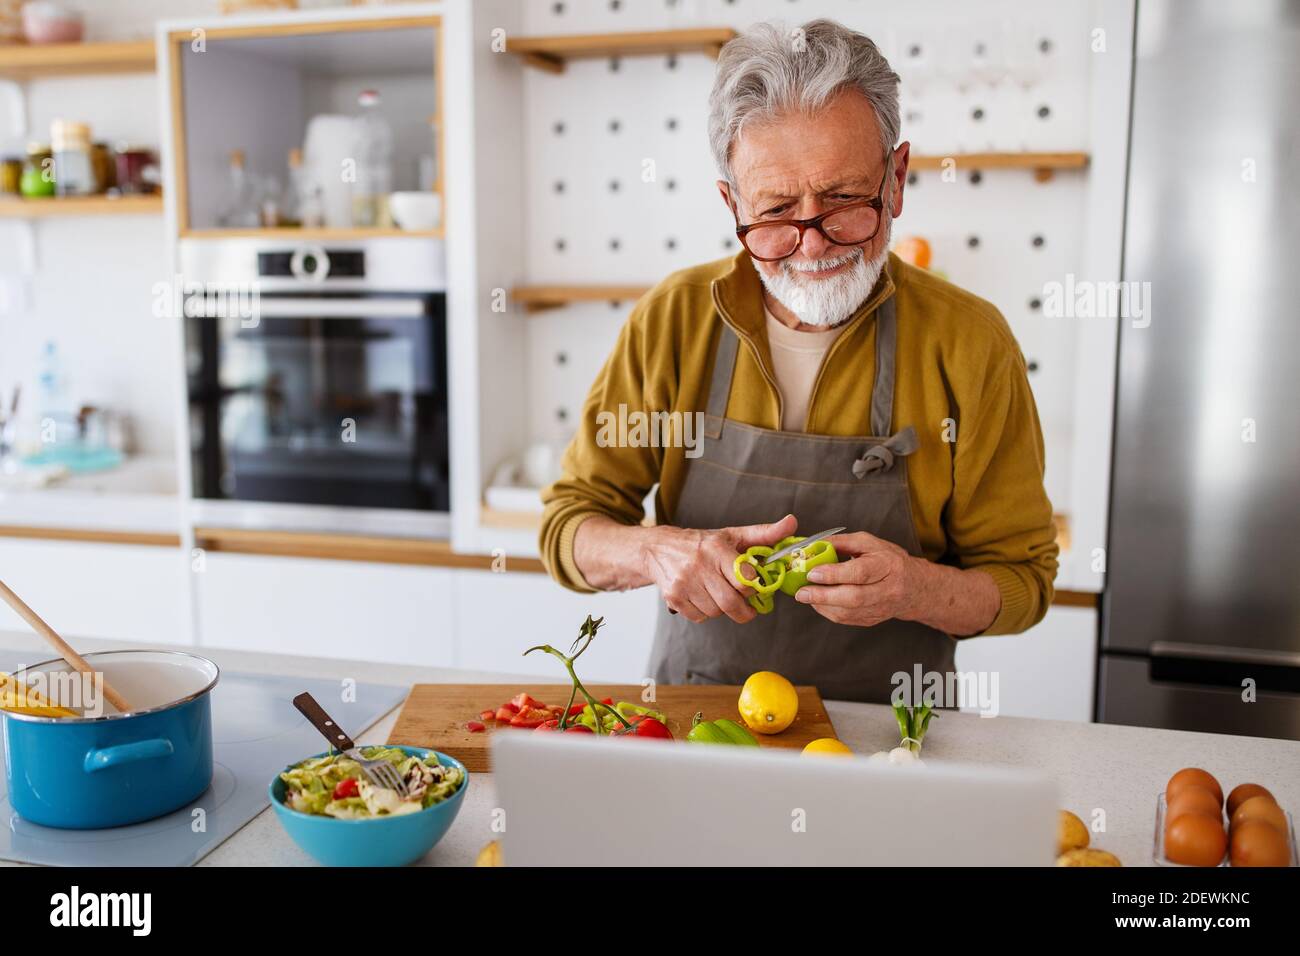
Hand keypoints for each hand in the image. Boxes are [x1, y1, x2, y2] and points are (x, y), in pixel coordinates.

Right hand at [641, 514, 797, 623]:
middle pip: (730, 602)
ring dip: (722, 609)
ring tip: (719, 594)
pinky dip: (705, 613)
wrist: (658, 549)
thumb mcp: (733, 535)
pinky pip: (699, 617)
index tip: (753, 586)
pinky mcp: (673, 597)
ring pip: (716, 612)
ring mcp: (684, 583)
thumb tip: (792, 523)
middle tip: (747, 608)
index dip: (753, 587)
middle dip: (743, 610)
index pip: (745, 580)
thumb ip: (764, 533)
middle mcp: (699, 566)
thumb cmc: (702, 543)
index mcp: (717, 549)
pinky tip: (703, 598)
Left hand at [793, 531, 920, 626]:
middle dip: (824, 596)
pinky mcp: (873, 620)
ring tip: (805, 596)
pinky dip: (828, 611)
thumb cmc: (888, 559)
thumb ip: (841, 542)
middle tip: (802, 592)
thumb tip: (813, 544)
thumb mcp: (869, 543)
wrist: (914, 587)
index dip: (835, 574)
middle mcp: (888, 590)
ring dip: (823, 605)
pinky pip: (847, 619)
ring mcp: (881, 608)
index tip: (812, 572)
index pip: (860, 572)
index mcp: (888, 565)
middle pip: (854, 597)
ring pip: (848, 612)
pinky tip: (818, 602)